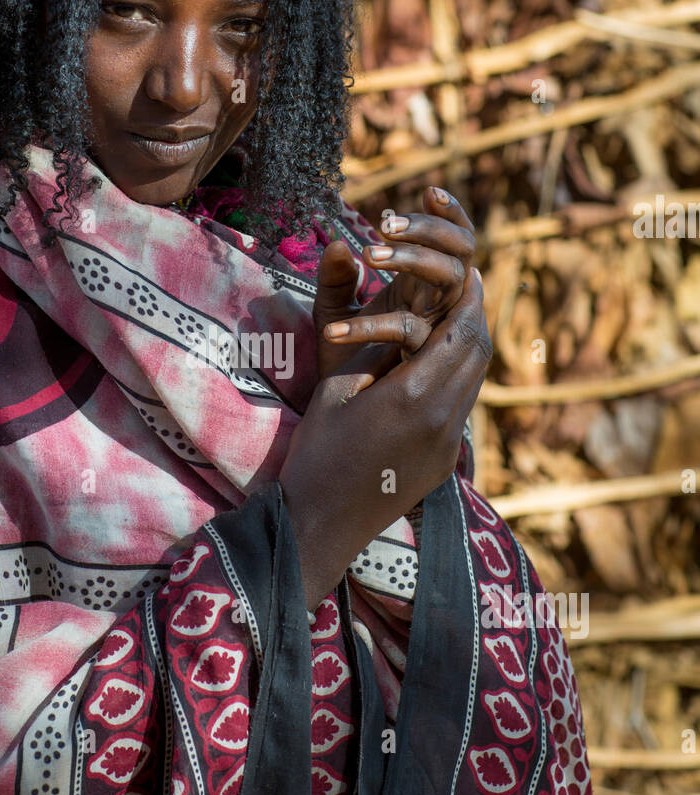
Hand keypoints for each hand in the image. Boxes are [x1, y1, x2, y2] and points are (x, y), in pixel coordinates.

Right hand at [282, 266, 491, 610]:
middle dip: (475, 315)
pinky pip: (462, 407)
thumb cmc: (316, 453)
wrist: (321, 525)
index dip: (467, 297)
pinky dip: (458, 377)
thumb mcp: (337, 389)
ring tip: (454, 320)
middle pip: (479, 353)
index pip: (460, 331)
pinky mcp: (444, 462)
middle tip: (467, 286)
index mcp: (414, 394)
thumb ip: (377, 352)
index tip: (466, 270)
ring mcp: (449, 444)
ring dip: (468, 347)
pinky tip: (436, 366)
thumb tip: (405, 325)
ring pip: (474, 380)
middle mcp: (444, 418)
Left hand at [313, 185, 475, 382]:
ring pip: (447, 280)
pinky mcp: (423, 359)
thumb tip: (339, 245)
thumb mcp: (332, 312)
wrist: (345, 413)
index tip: (429, 189)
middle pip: (460, 251)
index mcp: (424, 287)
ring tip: (370, 252)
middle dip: (428, 229)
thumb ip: (334, 280)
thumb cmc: (345, 360)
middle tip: (385, 224)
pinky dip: (368, 327)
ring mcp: (436, 330)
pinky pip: (407, 330)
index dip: (451, 214)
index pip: (456, 241)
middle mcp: (438, 305)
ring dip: (411, 259)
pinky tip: (333, 330)